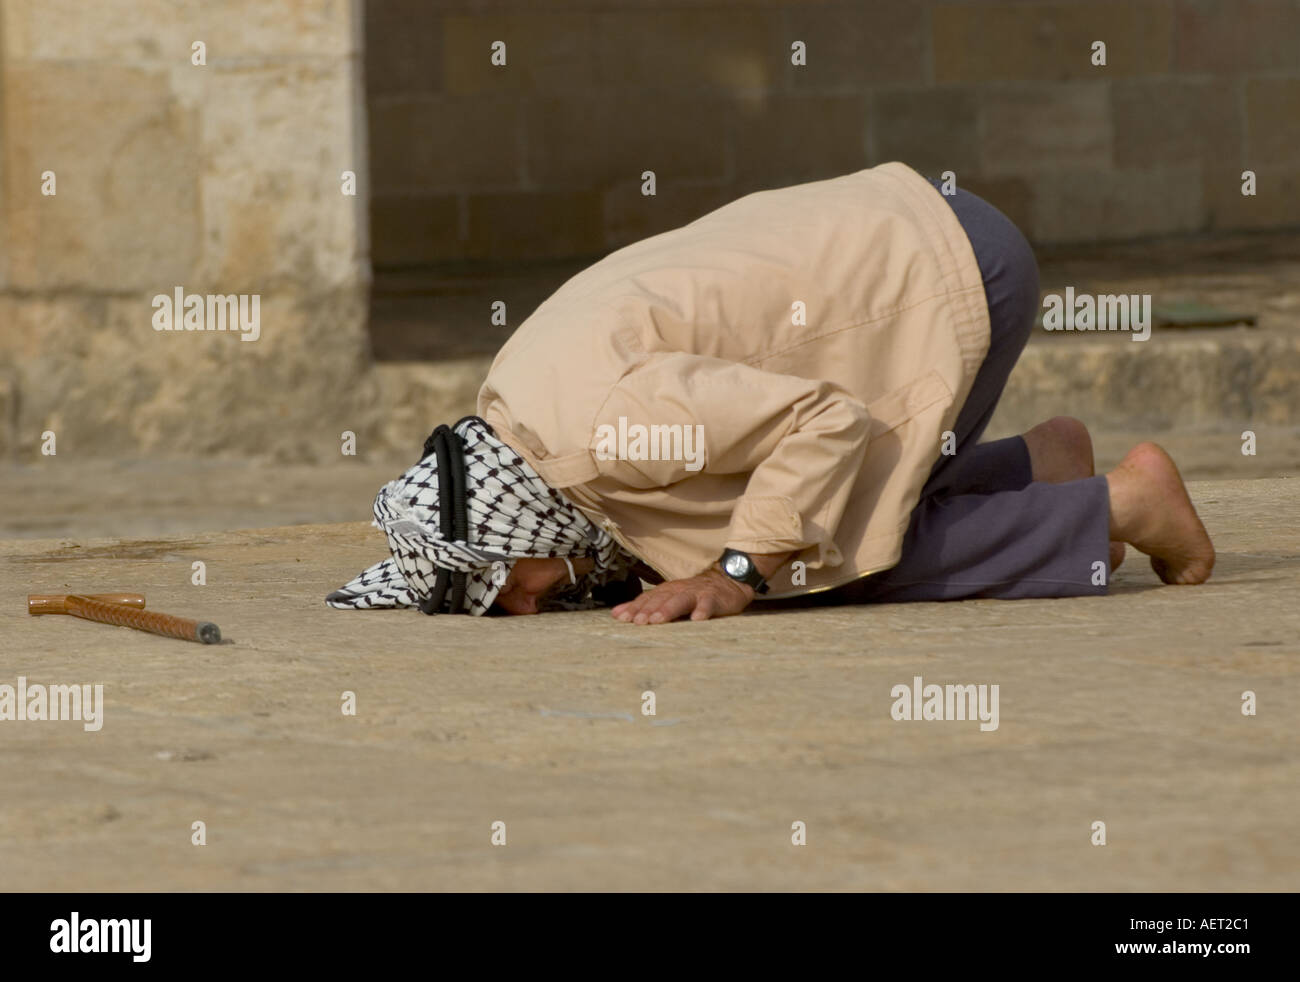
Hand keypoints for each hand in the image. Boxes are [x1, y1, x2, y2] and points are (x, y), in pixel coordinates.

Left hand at [611, 566, 752, 623]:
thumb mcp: (668, 598)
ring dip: (669, 609)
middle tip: (638, 622)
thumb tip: (615, 614)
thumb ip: (644, 605)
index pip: (647, 599)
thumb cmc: (693, 594)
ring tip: (658, 620)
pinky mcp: (714, 598)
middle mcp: (679, 590)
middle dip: (648, 610)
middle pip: (661, 599)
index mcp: (666, 591)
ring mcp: (697, 593)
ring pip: (681, 600)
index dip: (634, 608)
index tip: (622, 618)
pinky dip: (703, 610)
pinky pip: (708, 604)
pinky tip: (697, 619)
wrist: (726, 581)